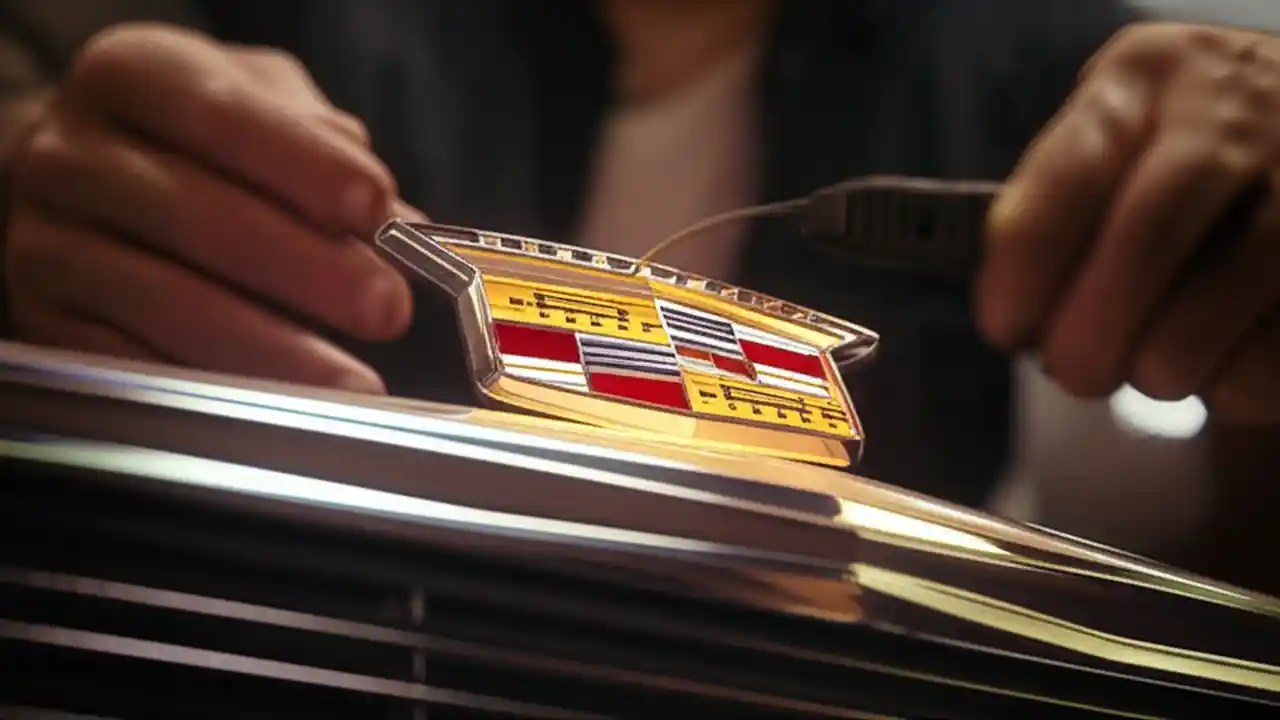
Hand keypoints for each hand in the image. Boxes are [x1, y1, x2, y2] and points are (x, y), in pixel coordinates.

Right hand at [3, 23, 416, 392]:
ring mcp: (46, 243)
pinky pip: (125, 365)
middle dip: (302, 268)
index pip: (218, 115)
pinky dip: (206, 391)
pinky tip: (274, 409)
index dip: (300, 164)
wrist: (85, 180)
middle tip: (386, 308)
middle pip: (191, 216)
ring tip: (352, 382)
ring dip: (268, 349)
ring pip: (160, 301)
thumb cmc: (200, 142)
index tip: (375, 208)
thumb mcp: (260, 108)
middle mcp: (70, 155)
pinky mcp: (44, 323)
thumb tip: (402, 221)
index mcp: (133, 77)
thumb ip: (324, 147)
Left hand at [978, 22, 1279, 423]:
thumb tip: (1018, 317)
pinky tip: (1215, 361)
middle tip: (1071, 372)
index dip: (1027, 262)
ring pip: (1220, 297)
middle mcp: (1235, 112)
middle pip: (1148, 234)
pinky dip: (1229, 384)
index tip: (1001, 325)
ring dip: (1161, 364)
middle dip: (1091, 329)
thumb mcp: (1113, 141)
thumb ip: (1057, 209)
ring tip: (1143, 368)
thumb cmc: (1170, 154)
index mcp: (1147, 78)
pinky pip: (1273, 352)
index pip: (1074, 170)